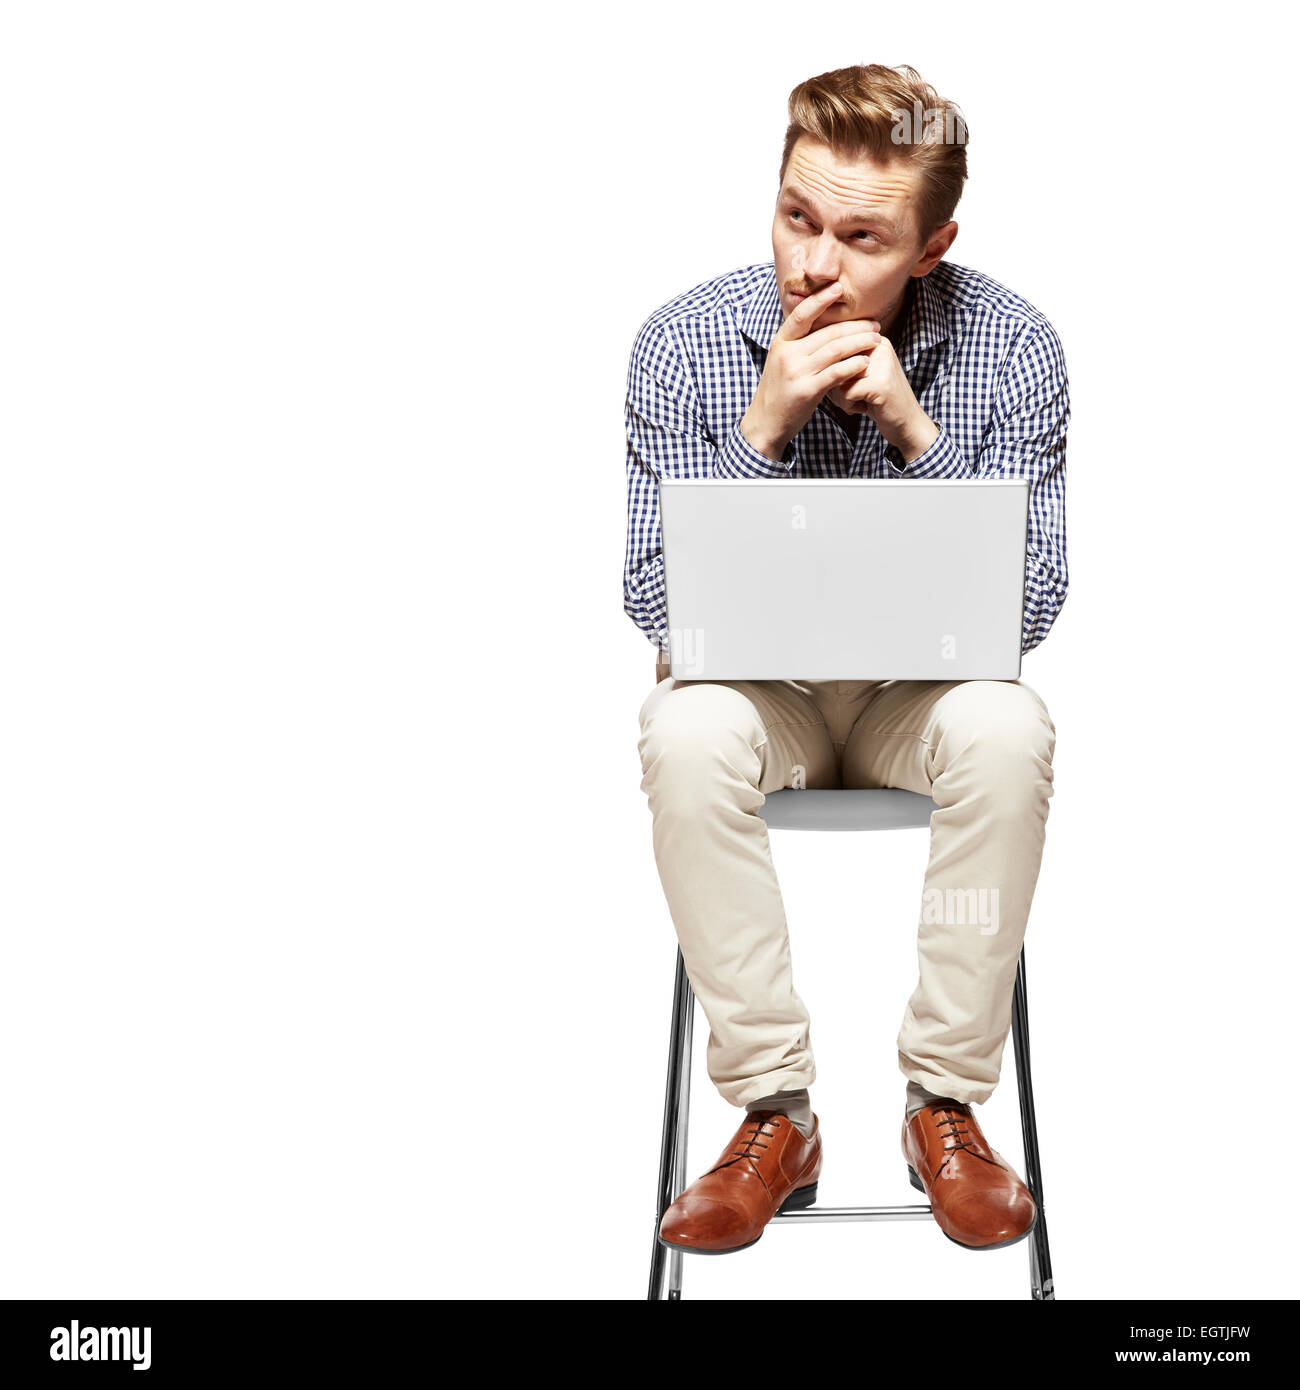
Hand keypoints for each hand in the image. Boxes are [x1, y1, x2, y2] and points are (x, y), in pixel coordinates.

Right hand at [739, 281, 881, 460]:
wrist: (765, 422)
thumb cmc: (778, 391)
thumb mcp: (782, 361)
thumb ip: (799, 343)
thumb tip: (822, 323)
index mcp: (781, 343)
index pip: (802, 314)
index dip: (820, 299)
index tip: (838, 287)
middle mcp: (787, 354)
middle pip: (827, 332)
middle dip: (855, 326)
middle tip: (874, 323)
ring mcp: (796, 372)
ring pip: (835, 350)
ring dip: (859, 343)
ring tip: (876, 340)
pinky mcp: (806, 391)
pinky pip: (835, 373)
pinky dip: (853, 365)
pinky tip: (865, 362)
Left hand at [827, 333, 938, 462]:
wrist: (907, 422)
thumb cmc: (875, 399)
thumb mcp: (858, 375)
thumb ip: (839, 361)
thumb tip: (808, 354)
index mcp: (873, 339)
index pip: (834, 345)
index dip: (831, 369)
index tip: (846, 382)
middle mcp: (879, 345)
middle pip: (834, 361)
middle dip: (834, 383)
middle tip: (847, 395)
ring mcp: (881, 363)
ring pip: (837, 377)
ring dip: (840, 396)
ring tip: (856, 401)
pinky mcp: (880, 383)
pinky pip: (845, 392)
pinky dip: (848, 405)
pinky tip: (863, 408)